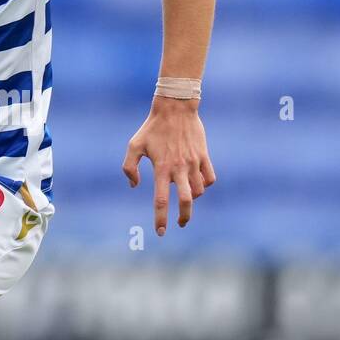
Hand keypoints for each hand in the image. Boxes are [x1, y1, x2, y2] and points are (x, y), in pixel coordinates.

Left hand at [121, 98, 215, 234]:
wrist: (175, 107)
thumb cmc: (152, 127)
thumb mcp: (134, 145)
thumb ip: (129, 167)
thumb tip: (134, 186)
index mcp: (161, 168)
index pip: (161, 200)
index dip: (161, 218)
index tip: (161, 232)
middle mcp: (179, 168)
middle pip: (186, 201)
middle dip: (184, 217)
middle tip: (181, 224)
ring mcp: (194, 162)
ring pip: (199, 191)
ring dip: (193, 198)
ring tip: (186, 197)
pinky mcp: (204, 156)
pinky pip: (209, 178)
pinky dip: (205, 185)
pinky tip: (197, 184)